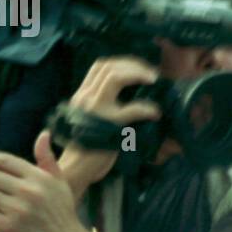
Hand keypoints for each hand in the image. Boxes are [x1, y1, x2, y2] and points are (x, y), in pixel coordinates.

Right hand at [60, 56, 164, 190]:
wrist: (76, 169)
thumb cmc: (87, 146)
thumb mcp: (90, 119)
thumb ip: (103, 104)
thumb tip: (130, 95)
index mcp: (82, 95)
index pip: (99, 67)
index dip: (122, 62)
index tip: (139, 68)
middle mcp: (86, 97)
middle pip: (108, 67)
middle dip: (134, 65)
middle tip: (152, 75)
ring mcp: (96, 110)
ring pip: (114, 77)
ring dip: (138, 75)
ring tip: (154, 81)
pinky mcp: (109, 124)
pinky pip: (131, 109)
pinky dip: (147, 107)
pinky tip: (155, 112)